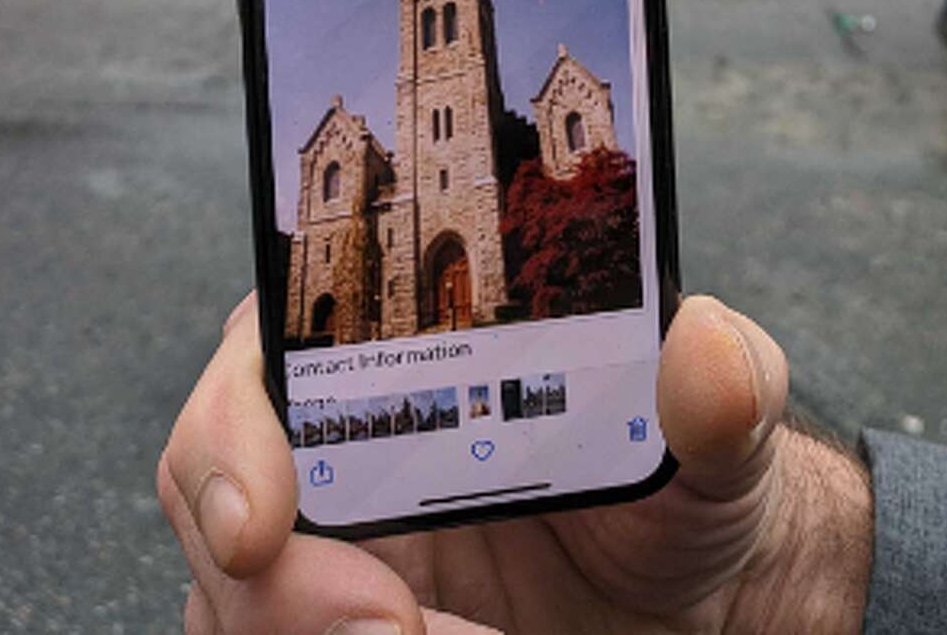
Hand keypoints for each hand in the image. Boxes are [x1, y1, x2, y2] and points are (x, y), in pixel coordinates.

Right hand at [158, 293, 871, 634]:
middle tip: (390, 630)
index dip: (227, 433)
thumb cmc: (691, 477)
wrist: (698, 599)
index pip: (258, 352)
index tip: (256, 526)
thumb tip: (704, 343)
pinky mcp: (341, 625)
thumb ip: (729, 383)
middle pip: (215, 498)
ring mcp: (327, 548)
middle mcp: (335, 437)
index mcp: (397, 341)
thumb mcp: (731, 424)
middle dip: (276, 587)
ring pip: (234, 607)